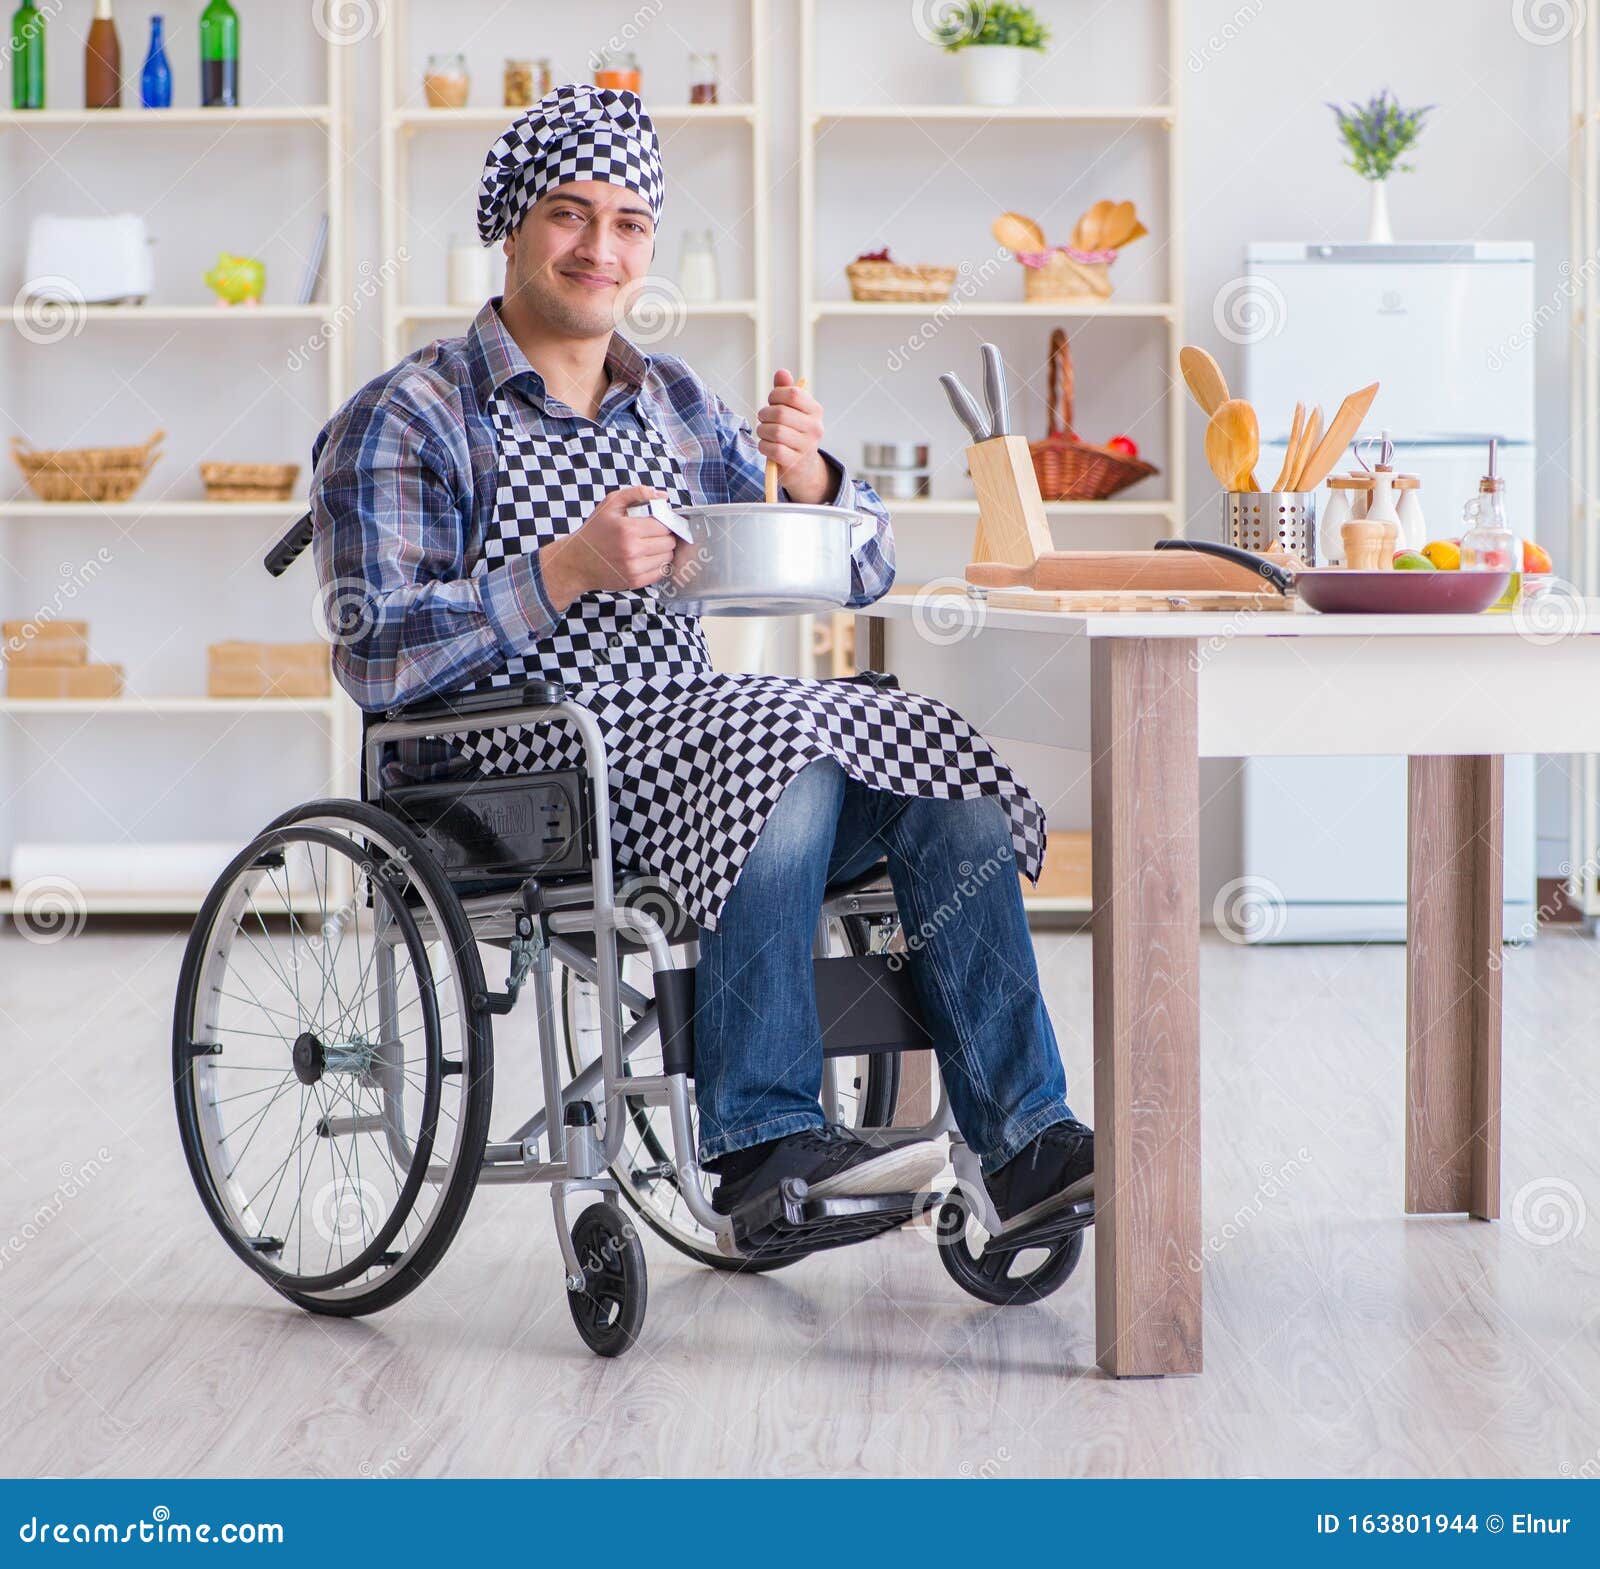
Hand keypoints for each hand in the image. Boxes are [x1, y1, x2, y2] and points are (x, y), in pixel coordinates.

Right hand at [540, 485, 677, 609]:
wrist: (577, 561)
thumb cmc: (595, 530)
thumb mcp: (610, 504)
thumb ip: (636, 493)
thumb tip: (663, 496)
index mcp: (628, 529)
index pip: (664, 525)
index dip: (663, 522)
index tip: (657, 523)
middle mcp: (632, 550)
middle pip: (668, 542)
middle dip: (665, 536)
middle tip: (654, 535)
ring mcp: (634, 568)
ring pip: (667, 558)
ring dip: (663, 551)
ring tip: (650, 546)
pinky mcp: (635, 582)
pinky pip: (661, 572)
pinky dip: (658, 565)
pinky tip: (647, 558)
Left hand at [757, 369, 831, 503]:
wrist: (803, 469)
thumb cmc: (794, 434)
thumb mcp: (793, 411)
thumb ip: (786, 391)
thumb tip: (781, 372)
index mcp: (815, 411)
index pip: (793, 394)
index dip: (775, 395)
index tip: (771, 401)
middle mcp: (815, 428)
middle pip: (780, 413)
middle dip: (765, 414)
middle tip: (763, 418)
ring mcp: (806, 447)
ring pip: (774, 431)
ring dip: (762, 431)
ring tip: (764, 433)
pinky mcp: (795, 463)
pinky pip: (772, 449)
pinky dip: (763, 446)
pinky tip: (766, 446)